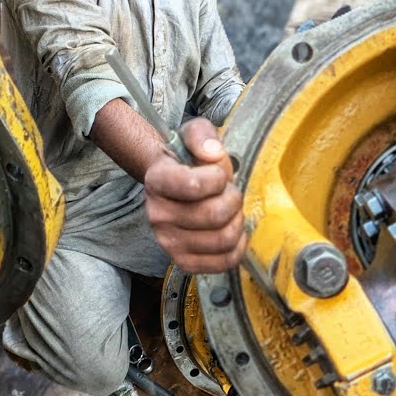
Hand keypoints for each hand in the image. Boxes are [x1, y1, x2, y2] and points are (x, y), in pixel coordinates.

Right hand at [144, 118, 245, 273]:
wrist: (173, 186)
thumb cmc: (188, 160)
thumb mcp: (194, 134)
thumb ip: (203, 136)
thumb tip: (213, 153)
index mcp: (157, 181)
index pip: (192, 185)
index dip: (217, 178)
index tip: (217, 174)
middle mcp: (158, 216)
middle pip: (214, 215)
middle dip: (233, 200)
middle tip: (229, 193)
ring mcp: (169, 242)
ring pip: (223, 239)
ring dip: (237, 222)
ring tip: (230, 211)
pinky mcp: (183, 261)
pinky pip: (224, 262)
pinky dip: (237, 247)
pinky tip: (232, 230)